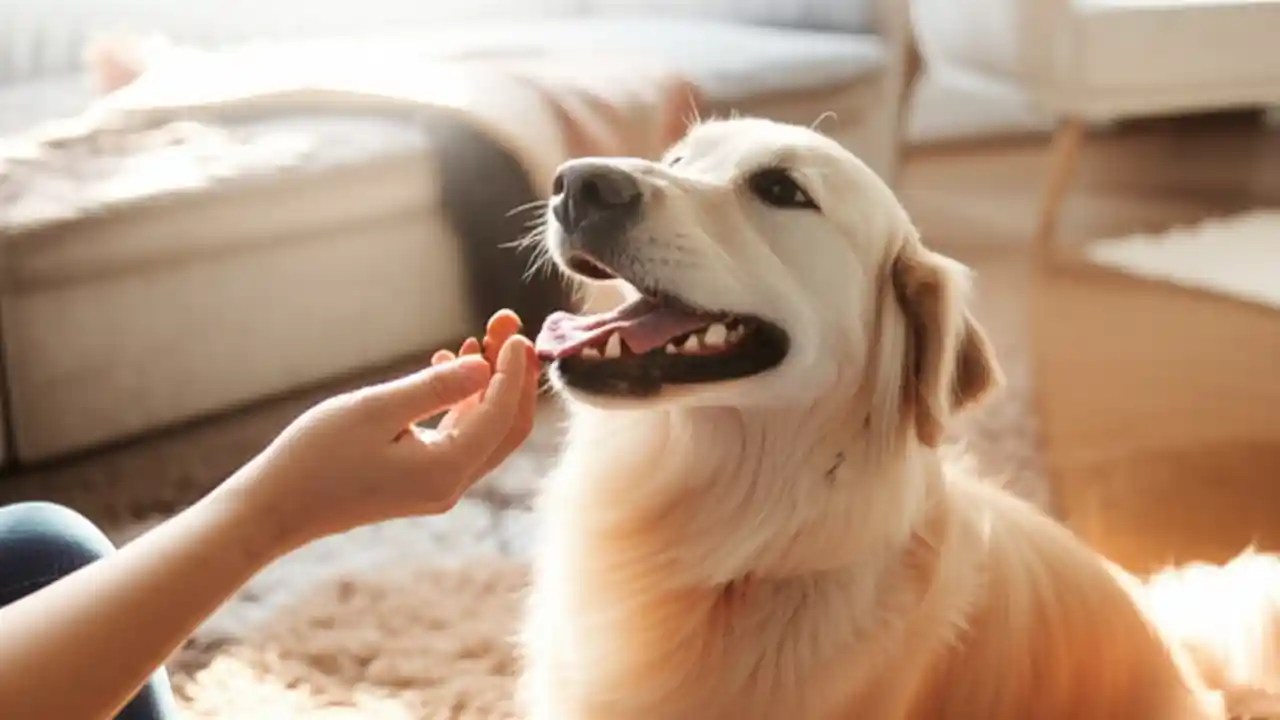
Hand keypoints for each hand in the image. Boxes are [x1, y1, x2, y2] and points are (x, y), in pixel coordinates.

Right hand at [227, 311, 539, 551]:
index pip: (502, 414)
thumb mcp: (377, 410)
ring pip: (484, 430)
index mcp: (447, 471)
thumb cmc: (317, 457)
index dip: (514, 370)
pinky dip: (461, 401)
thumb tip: (485, 367)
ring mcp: (438, 486)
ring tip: (479, 336)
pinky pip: (457, 437)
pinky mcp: (421, 481)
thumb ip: (435, 388)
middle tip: (505, 325)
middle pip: (506, 425)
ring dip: (487, 384)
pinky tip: (446, 365)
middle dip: (510, 374)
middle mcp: (452, 485)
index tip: (516, 329)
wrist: (274, 507)